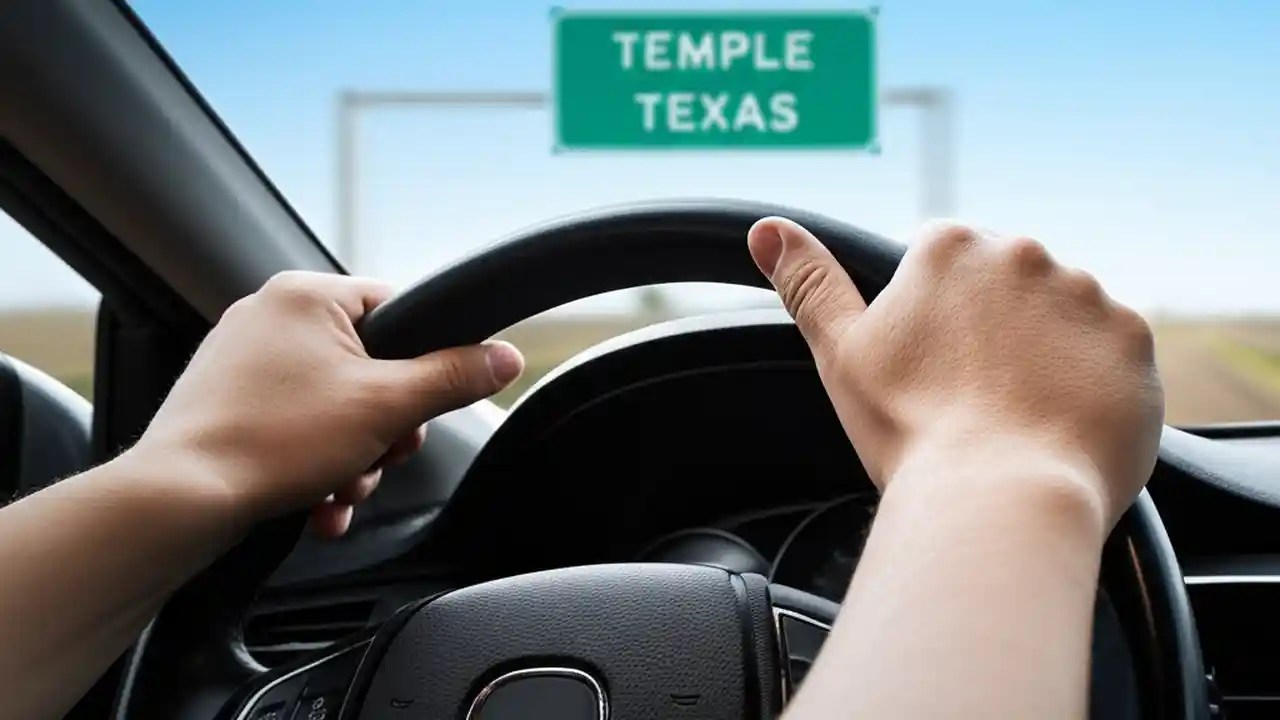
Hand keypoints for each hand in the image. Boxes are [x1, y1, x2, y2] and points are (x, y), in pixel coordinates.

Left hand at [131, 272, 523, 536]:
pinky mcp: (225, 403)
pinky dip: (314, 465)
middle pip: (368, 366)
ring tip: (342, 488)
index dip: (422, 362)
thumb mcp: (388, 407)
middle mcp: (268, 317)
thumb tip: (503, 358)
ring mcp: (241, 361)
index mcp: (306, 296)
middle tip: (383, 454)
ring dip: (353, 455)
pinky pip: (294, 427)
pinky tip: (318, 503)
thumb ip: (453, 379)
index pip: (397, 309)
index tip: (422, 405)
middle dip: (384, 427)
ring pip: (332, 405)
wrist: (182, 500)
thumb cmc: (273, 441)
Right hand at [747, 218, 1162, 530]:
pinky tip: (1060, 420)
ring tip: (1019, 414)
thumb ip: (810, 283)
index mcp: (949, 248)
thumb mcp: (842, 353)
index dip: (936, 322)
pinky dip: (1092, 380)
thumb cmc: (912, 429)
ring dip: (1046, 351)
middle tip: (975, 396)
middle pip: (1007, 285)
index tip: (935, 369)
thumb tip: (767, 230)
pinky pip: (1112, 351)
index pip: (943, 264)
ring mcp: (1085, 293)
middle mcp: (1023, 253)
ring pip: (1061, 316)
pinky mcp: (1132, 338)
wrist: (999, 497)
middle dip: (995, 329)